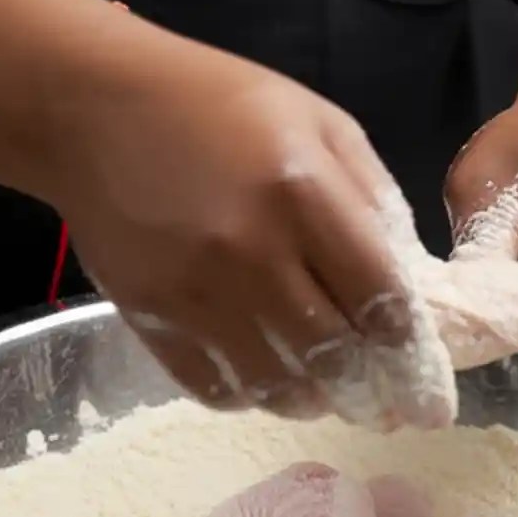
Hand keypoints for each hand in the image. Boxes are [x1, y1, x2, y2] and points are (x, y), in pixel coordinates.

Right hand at [51, 40, 454, 429]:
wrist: (92, 110)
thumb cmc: (219, 106)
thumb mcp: (318, 122)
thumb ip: (372, 196)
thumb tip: (410, 279)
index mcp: (304, 193)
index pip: (380, 298)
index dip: (410, 351)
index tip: (425, 383)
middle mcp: (252, 251)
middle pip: (333, 354)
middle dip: (371, 392)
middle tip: (386, 409)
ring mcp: (195, 291)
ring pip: (275, 384)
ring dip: (311, 401)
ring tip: (325, 396)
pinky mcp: (149, 316)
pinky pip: (212, 387)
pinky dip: (248, 397)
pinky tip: (264, 381)